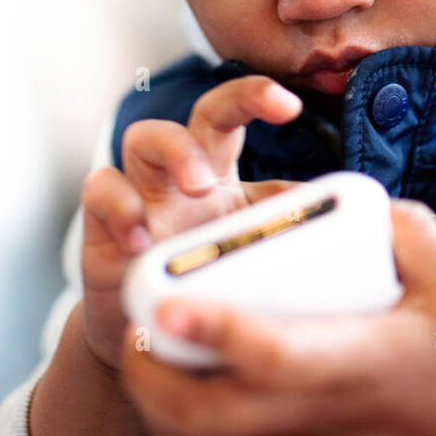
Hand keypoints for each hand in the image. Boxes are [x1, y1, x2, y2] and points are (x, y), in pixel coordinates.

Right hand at [79, 75, 303, 370]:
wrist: (154, 338)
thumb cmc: (205, 283)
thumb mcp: (247, 249)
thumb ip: (283, 223)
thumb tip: (334, 205)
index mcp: (219, 170)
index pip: (235, 115)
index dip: (258, 97)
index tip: (289, 105)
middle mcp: (179, 171)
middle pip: (199, 114)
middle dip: (228, 108)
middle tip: (255, 137)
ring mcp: (139, 191)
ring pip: (142, 137)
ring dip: (174, 153)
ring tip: (197, 188)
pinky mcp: (102, 222)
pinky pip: (103, 190)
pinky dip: (122, 208)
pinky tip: (143, 238)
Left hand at [120, 197, 435, 435]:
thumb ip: (407, 231)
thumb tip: (355, 203)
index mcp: (349, 361)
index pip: (274, 354)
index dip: (219, 329)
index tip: (172, 304)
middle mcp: (310, 413)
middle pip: (208, 416)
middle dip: (153, 374)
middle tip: (140, 324)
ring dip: (156, 405)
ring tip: (148, 352)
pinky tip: (171, 400)